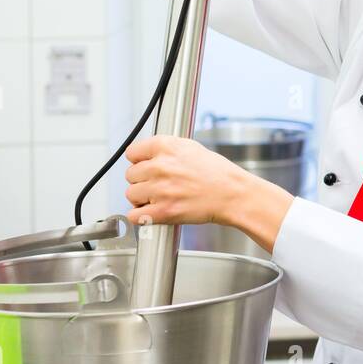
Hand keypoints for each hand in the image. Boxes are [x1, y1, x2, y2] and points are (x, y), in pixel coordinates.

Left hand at [123, 134, 296, 252]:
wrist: (233, 194)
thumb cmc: (218, 173)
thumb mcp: (191, 147)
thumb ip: (165, 149)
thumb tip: (147, 154)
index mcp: (166, 146)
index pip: (132, 152)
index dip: (139, 161)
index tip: (144, 166)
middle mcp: (160, 166)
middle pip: (130, 175)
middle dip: (142, 180)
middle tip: (158, 184)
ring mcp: (160, 189)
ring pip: (131, 194)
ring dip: (142, 198)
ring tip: (159, 198)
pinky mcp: (162, 211)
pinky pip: (134, 216)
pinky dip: (140, 216)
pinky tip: (152, 211)